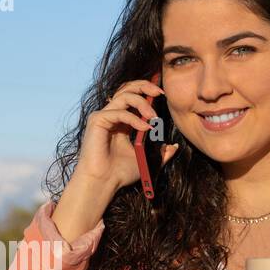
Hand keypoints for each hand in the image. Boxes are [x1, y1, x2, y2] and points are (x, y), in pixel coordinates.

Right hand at [74, 78, 180, 192]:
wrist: (103, 183)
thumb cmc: (119, 173)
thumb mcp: (145, 160)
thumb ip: (159, 153)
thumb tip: (173, 147)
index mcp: (121, 121)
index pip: (133, 96)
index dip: (147, 90)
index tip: (163, 93)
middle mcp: (111, 115)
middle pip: (127, 88)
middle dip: (145, 86)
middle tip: (160, 92)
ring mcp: (103, 116)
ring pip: (124, 96)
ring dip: (143, 103)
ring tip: (154, 117)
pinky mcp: (97, 121)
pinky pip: (119, 112)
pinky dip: (134, 119)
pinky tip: (145, 128)